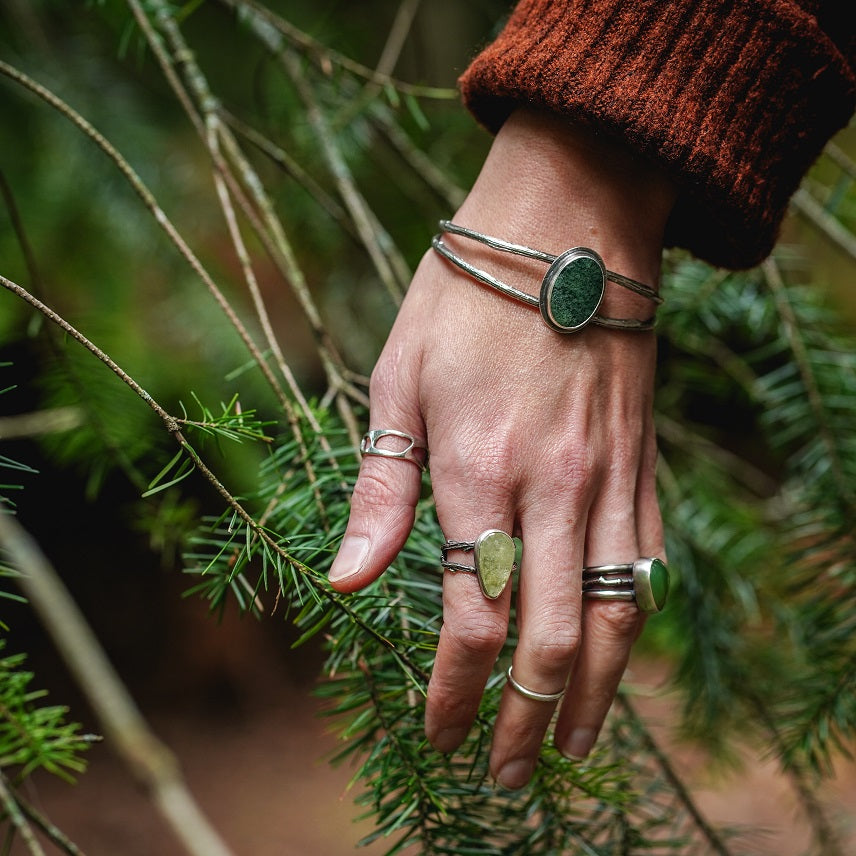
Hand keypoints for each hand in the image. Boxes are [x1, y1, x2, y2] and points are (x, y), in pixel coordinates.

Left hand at [329, 109, 676, 788]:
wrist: (567, 228)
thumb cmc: (464, 300)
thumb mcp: (397, 380)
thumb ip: (381, 489)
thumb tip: (348, 582)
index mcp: (474, 466)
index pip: (472, 614)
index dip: (457, 690)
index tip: (441, 734)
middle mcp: (551, 485)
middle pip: (549, 635)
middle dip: (524, 719)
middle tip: (505, 775)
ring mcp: (608, 477)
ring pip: (615, 617)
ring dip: (591, 694)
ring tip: (569, 747)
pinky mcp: (642, 464)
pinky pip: (648, 566)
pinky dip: (633, 629)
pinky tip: (614, 661)